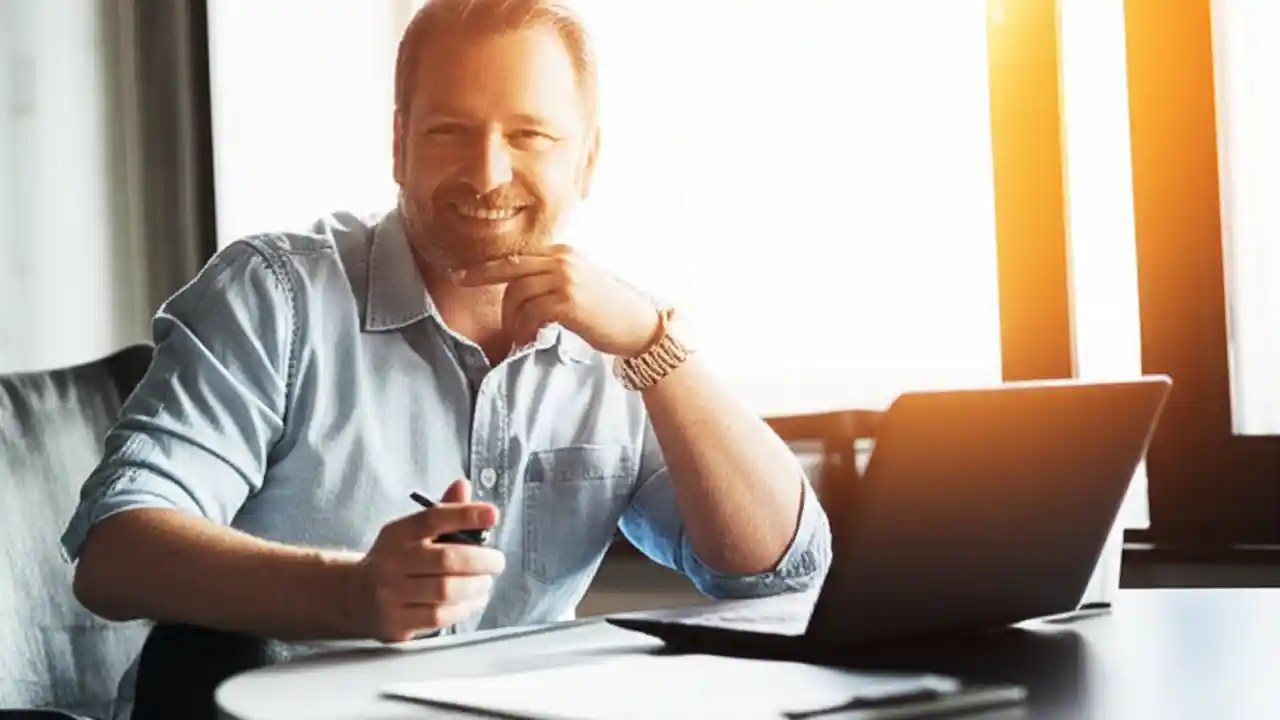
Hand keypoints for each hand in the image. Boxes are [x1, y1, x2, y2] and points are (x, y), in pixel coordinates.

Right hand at [346, 479, 503, 642]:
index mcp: (398, 534)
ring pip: (445, 591)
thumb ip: (441, 512)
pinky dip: (464, 608)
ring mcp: (390, 595)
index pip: (432, 518)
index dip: (465, 514)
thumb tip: (463, 485)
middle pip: (446, 559)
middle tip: (497, 562)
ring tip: (485, 582)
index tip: (492, 516)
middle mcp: (391, 562)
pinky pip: (438, 616)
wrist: (353, 595)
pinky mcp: (395, 622)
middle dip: (481, 560)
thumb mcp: (411, 532)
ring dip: (476, 586)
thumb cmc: (396, 559)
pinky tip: (474, 600)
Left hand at [452, 245, 660, 356]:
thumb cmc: (609, 312)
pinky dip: (525, 330)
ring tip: (519, 337)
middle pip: (510, 268)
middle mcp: (564, 259)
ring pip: (517, 294)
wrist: (640, 327)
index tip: (464, 276)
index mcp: (565, 252)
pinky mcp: (568, 301)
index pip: (517, 257)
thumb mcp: (581, 284)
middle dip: (485, 285)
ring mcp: (566, 278)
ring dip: (512, 320)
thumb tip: (516, 290)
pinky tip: (531, 341)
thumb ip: (552, 279)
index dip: (488, 268)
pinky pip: (530, 313)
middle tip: (470, 297)